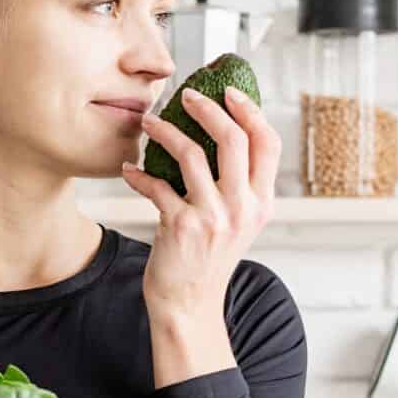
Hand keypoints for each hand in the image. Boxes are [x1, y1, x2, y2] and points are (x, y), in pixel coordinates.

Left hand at [120, 86, 278, 371]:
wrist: (189, 305)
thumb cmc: (208, 259)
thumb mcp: (238, 222)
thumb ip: (239, 186)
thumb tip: (221, 133)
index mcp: (263, 202)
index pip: (269, 144)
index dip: (251, 111)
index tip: (229, 92)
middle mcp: (244, 208)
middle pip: (233, 139)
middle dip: (207, 109)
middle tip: (185, 96)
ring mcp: (215, 218)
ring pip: (192, 154)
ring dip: (164, 131)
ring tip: (148, 123)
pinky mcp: (182, 227)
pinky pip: (156, 185)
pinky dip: (137, 174)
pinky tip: (128, 171)